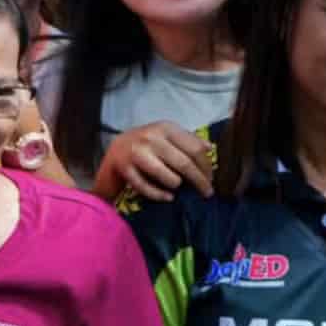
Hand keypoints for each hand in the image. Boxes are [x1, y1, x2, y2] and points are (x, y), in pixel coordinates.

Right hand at [94, 121, 212, 202]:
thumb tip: (210, 148)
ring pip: (169, 177)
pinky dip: (161, 195)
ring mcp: (137, 154)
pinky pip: (148, 188)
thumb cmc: (147, 144)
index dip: (206, 167)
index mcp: (165, 128)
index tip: (211, 179)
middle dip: (199, 181)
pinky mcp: (125, 170)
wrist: (114, 150)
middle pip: (185, 164)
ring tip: (179, 188)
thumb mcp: (167, 136)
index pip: (195, 149)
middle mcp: (151, 138)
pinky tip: (168, 197)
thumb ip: (188, 140)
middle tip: (206, 193)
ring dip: (177, 185)